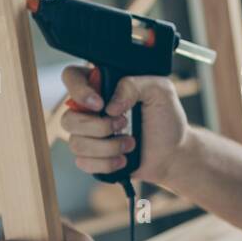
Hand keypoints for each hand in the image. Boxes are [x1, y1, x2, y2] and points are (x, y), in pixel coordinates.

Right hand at [60, 64, 189, 185]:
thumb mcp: (159, 91)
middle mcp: (90, 110)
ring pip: (75, 143)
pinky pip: (83, 162)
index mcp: (103, 86)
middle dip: (98, 126)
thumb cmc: (166, 119)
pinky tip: (123, 159)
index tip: (100, 104)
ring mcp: (89, 135)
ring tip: (130, 144)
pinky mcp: (92, 157)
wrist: (173, 153)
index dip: (79, 91)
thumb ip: (133, 85)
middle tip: (124, 123)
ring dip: (107, 147)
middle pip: (68, 118)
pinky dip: (106, 163)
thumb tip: (110, 105)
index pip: (72, 77)